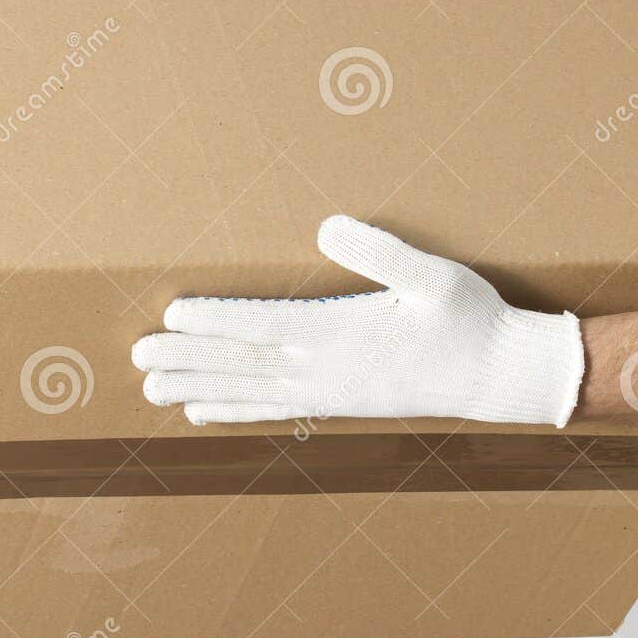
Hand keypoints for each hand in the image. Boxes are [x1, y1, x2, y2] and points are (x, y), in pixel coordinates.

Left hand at [132, 216, 583, 427]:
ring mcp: (330, 392)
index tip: (171, 316)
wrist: (500, 377)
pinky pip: (273, 410)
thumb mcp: (436, 278)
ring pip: (251, 390)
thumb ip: (383, 253)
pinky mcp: (338, 402)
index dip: (215, 321)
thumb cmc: (472, 320)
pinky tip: (201, 412)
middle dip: (189, 360)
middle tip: (137, 359)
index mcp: (343, 334)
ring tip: (150, 389)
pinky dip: (233, 410)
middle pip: (244, 363)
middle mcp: (327, 370)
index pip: (265, 326)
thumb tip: (328, 225)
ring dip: (198, 387)